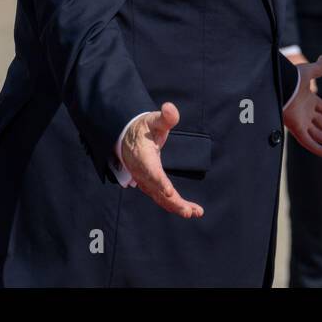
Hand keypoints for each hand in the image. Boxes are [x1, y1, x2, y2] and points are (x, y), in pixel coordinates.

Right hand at [119, 102, 204, 218]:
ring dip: (176, 206)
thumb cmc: (143, 128)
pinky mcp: (149, 185)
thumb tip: (170, 108)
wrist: (127, 138)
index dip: (160, 182)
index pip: (151, 171)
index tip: (170, 192)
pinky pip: (161, 198)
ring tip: (194, 212)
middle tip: (189, 211)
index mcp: (143, 156)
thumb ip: (165, 117)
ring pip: (160, 198)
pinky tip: (189, 210)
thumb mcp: (153, 120)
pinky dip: (173, 205)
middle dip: (173, 202)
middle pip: (157, 190)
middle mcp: (142, 172)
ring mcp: (145, 181)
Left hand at [283, 55, 321, 156]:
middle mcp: (304, 111)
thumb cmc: (291, 79)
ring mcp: (300, 120)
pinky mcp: (296, 128)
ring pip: (315, 133)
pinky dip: (316, 147)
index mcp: (307, 98)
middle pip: (320, 122)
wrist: (279, 86)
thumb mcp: (307, 72)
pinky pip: (307, 141)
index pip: (321, 107)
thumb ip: (318, 68)